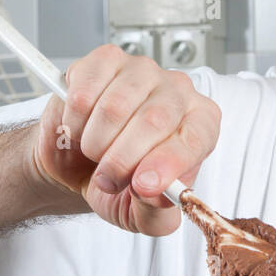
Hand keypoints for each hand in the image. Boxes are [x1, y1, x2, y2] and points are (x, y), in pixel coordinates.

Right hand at [26, 44, 220, 235]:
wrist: (77, 166)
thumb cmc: (120, 184)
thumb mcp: (141, 214)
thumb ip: (156, 212)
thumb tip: (155, 192)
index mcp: (200, 127)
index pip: (195, 138)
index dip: (167, 164)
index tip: (142, 186)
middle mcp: (178, 92)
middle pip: (154, 120)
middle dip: (122, 161)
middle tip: (108, 180)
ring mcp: (143, 71)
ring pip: (115, 108)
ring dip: (95, 144)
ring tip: (94, 153)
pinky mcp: (106, 61)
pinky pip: (84, 92)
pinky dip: (75, 122)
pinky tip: (80, 128)